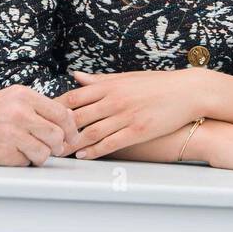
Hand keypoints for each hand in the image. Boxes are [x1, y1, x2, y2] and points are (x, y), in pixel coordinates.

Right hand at [0, 85, 77, 165]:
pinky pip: (26, 162)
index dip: (71, 129)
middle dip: (58, 145)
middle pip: (57, 135)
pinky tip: (9, 154)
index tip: (71, 137)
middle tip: (53, 149)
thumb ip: (35, 108)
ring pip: (45, 152)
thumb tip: (64, 122)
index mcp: (23, 96)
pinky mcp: (3, 153)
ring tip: (27, 151)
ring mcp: (12, 133)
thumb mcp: (9, 99)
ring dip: (40, 155)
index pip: (62, 113)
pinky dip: (22, 161)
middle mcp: (20, 112)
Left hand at [58, 68, 207, 159]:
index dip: (56, 108)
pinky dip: (94, 150)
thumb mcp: (127, 77)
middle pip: (78, 115)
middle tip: (43, 138)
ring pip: (91, 132)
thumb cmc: (158, 84)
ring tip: (58, 151)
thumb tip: (76, 76)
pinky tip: (83, 155)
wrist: (189, 92)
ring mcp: (126, 115)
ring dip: (72, 143)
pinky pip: (111, 143)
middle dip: (58, 129)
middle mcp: (115, 99)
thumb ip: (100, 80)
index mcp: (111, 85)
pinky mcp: (138, 130)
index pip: (74, 96)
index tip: (43, 116)